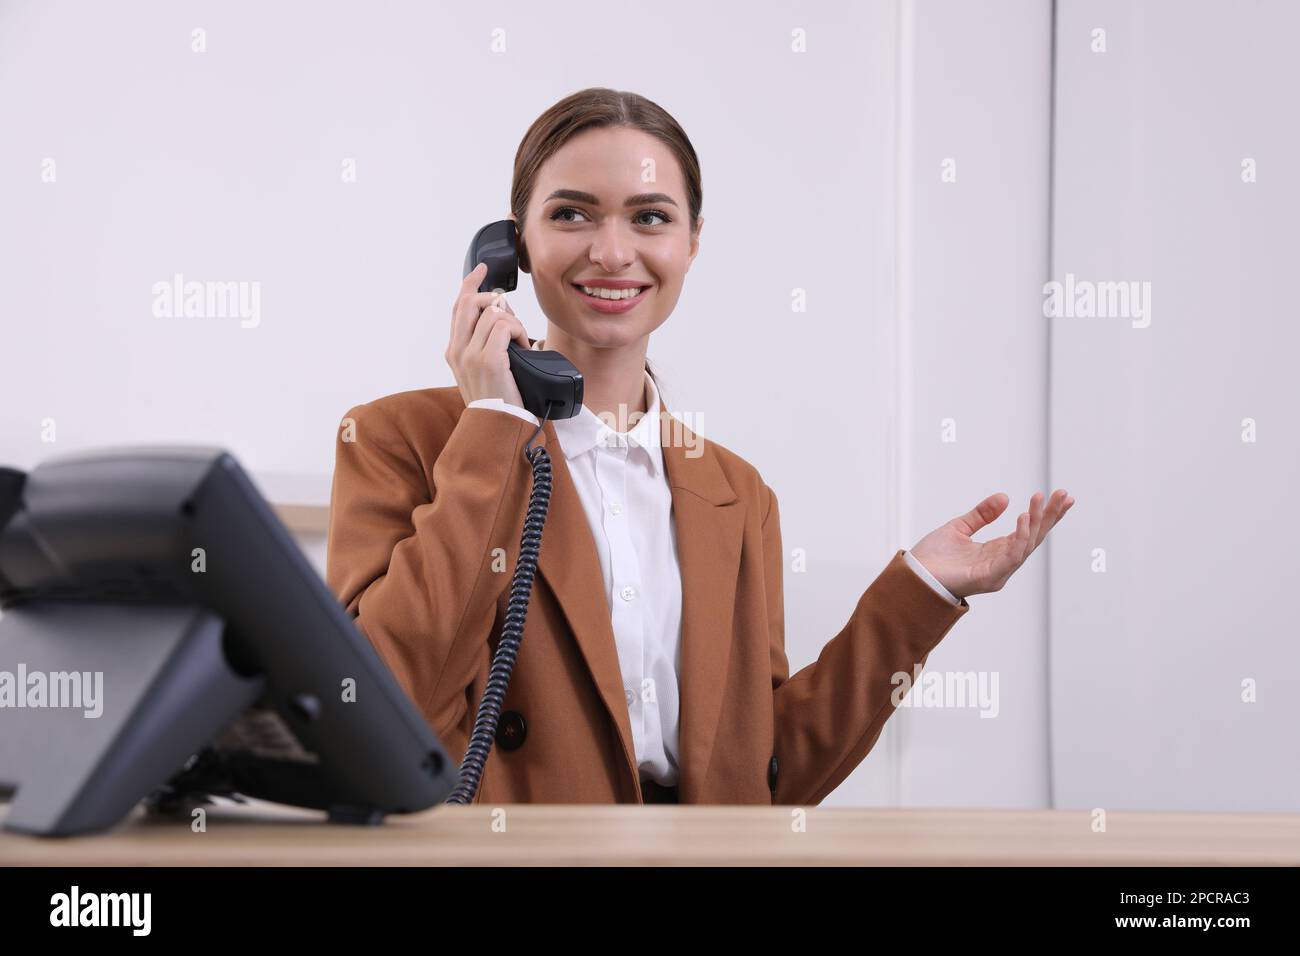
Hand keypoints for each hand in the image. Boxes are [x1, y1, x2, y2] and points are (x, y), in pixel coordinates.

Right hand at [446, 261, 531, 409]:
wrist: (496, 427)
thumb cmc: (497, 401)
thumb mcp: (484, 370)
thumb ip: (485, 344)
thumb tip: (500, 314)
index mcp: (454, 351)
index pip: (458, 307)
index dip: (470, 284)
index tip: (481, 269)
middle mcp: (457, 350)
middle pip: (470, 302)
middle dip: (494, 297)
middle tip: (511, 312)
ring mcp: (470, 355)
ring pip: (493, 313)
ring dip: (514, 323)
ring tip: (520, 343)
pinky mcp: (488, 360)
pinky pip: (503, 326)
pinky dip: (518, 332)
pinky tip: (523, 347)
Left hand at [910, 490, 1074, 598]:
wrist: (913, 575)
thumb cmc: (933, 558)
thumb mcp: (959, 528)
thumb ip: (982, 515)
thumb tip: (1005, 497)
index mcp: (997, 551)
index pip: (1029, 530)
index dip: (1046, 514)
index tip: (1062, 496)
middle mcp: (1002, 562)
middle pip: (1035, 537)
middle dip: (1050, 516)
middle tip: (1065, 495)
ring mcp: (998, 571)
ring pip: (1026, 545)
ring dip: (1036, 521)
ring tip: (1039, 499)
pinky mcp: (989, 577)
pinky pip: (1011, 556)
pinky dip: (1020, 537)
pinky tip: (1024, 518)